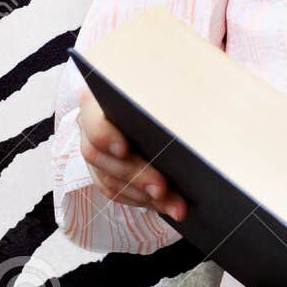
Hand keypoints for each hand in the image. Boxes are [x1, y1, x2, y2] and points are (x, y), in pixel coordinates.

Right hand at [77, 87, 187, 221]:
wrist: (160, 90)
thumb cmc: (165, 81)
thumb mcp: (168, 80)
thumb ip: (173, 93)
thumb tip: (195, 110)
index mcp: (100, 98)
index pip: (93, 119)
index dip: (105, 136)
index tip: (124, 149)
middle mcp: (91, 127)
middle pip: (102, 158)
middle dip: (136, 175)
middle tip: (162, 188)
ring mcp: (97, 153)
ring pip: (111, 181)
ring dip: (145, 196)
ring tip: (176, 206)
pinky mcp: (108, 172)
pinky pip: (120, 193)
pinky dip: (145, 201)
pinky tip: (168, 207)